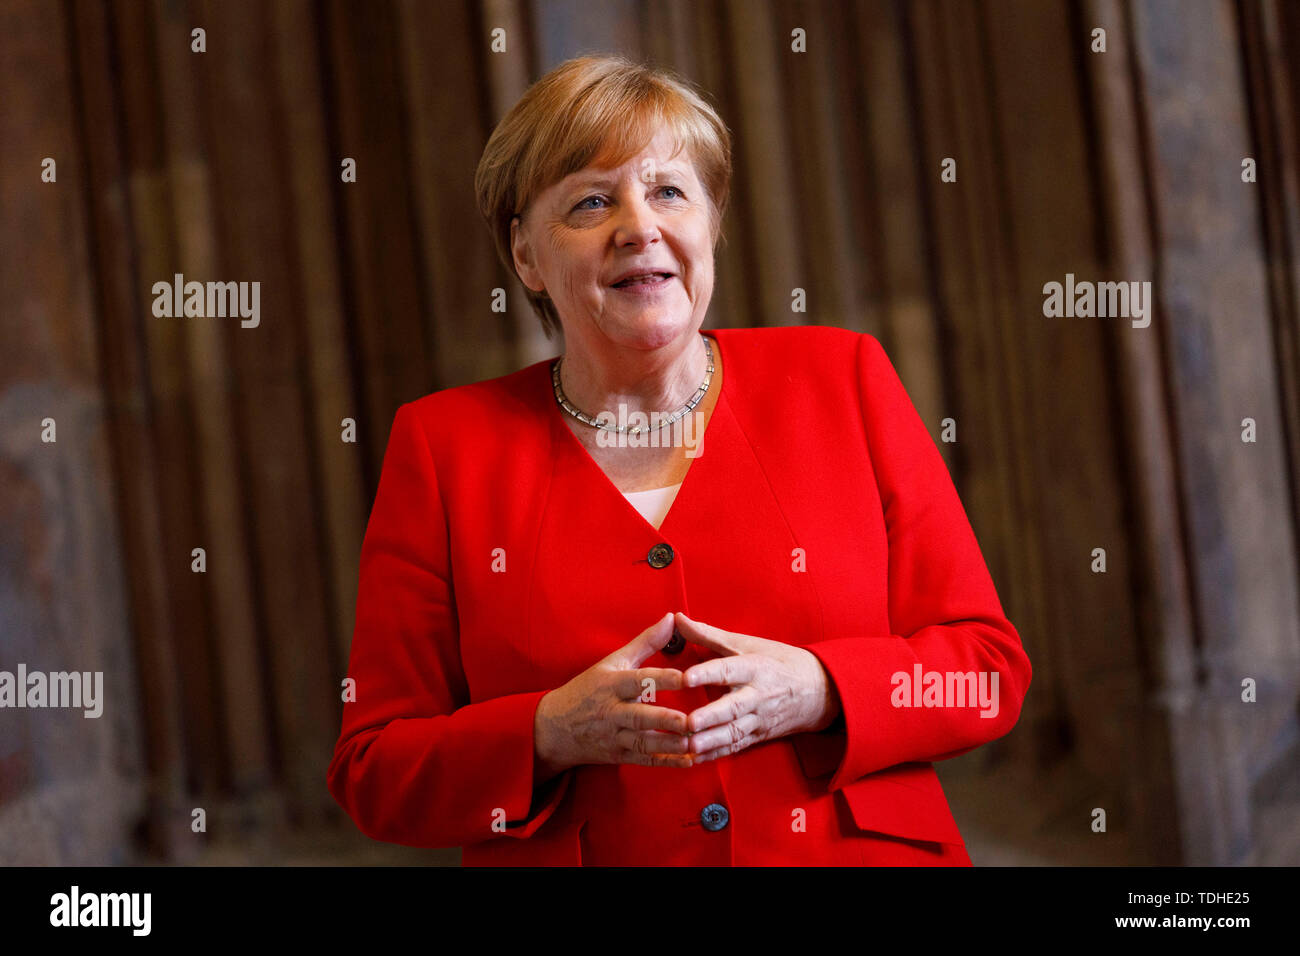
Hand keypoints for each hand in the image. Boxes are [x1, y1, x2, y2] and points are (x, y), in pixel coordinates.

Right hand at [534, 612, 691, 779]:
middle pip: (639, 717)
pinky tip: (689, 761)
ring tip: (694, 743)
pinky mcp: (618, 755)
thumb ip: (645, 642)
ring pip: (642, 743)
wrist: (554, 728)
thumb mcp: (612, 662)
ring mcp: (614, 736)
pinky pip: (644, 760)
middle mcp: (611, 712)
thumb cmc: (587, 689)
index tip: (684, 678)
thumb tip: (672, 618)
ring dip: (669, 746)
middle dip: (664, 720)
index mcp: (611, 685)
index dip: (660, 679)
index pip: (637, 681)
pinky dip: (666, 763)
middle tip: (691, 721)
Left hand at [676, 612, 840, 763]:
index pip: (729, 669)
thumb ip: (708, 634)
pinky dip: (716, 753)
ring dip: (712, 741)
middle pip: (734, 706)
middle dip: (711, 716)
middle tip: (689, 722)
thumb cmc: (778, 661)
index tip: (686, 677)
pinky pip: (736, 746)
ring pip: (735, 731)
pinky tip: (695, 758)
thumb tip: (677, 619)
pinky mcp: (758, 735)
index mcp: (754, 667)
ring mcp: (759, 718)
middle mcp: (757, 695)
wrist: (818, 689)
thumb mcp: (746, 644)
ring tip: (690, 746)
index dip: (707, 673)